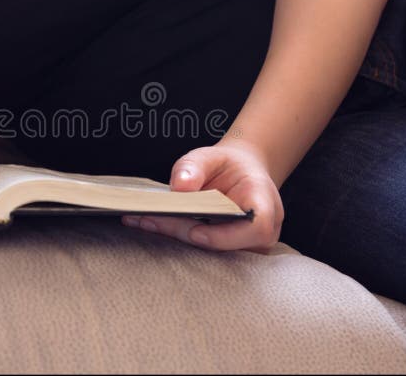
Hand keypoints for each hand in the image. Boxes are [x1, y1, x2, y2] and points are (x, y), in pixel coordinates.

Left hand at [122, 141, 282, 251]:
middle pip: (225, 243)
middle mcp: (261, 230)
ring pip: (210, 249)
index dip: (226, 236)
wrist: (239, 173)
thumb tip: (179, 187)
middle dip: (184, 232)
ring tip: (140, 219)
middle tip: (147, 218)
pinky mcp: (227, 250)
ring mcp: (246, 245)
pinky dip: (174, 234)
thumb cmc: (228, 165)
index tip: (195, 230)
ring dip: (175, 235)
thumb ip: (194, 167)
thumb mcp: (211, 155)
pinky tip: (146, 222)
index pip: (256, 228)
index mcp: (265, 203)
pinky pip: (201, 247)